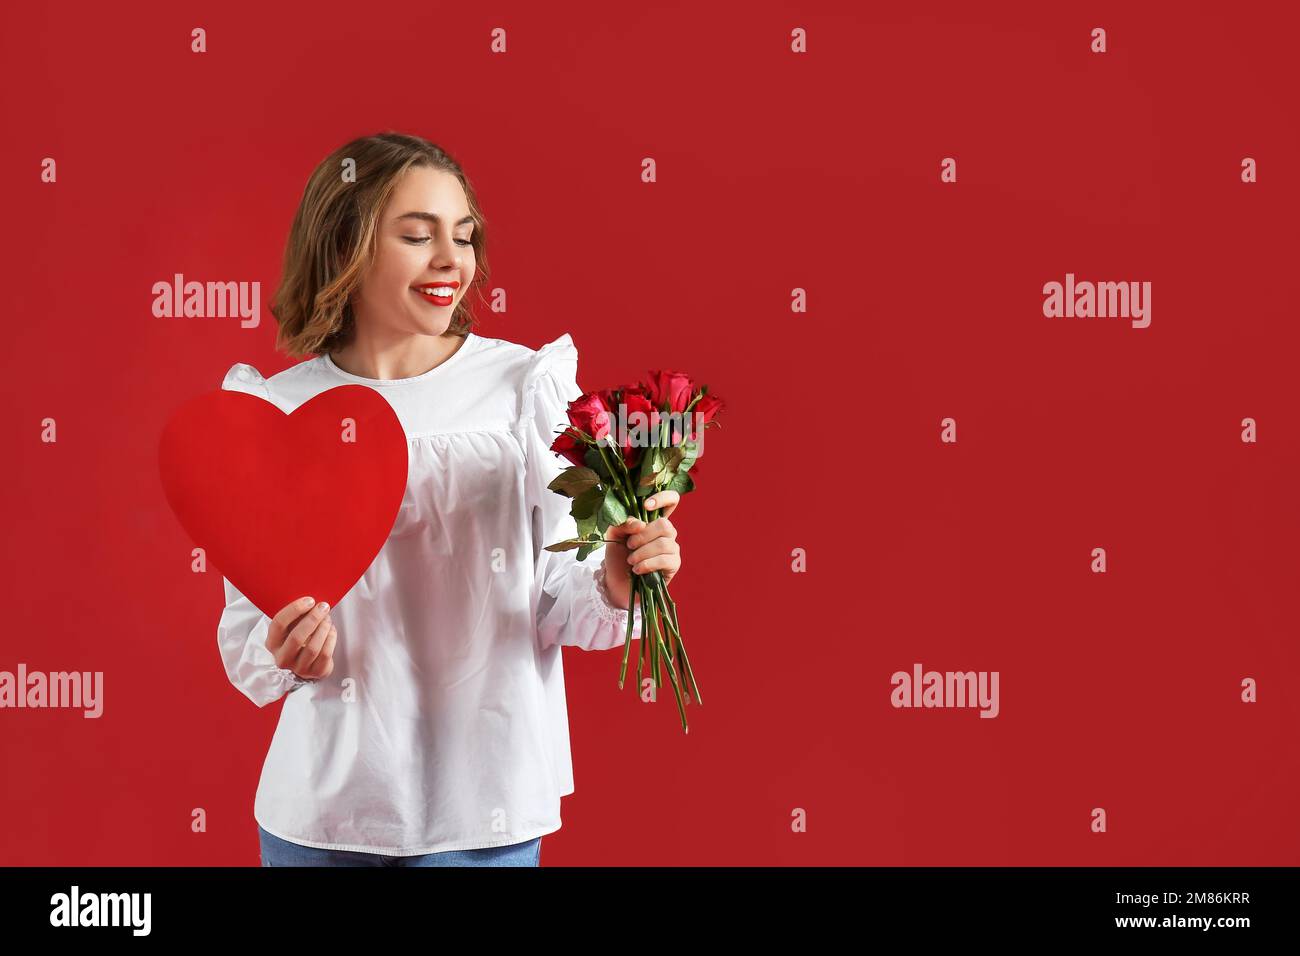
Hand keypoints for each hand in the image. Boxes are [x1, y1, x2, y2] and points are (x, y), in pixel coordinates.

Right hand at [266, 596, 336, 679]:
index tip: (310, 600)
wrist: (308, 662)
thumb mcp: (291, 628)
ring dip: (323, 628)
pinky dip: (331, 639)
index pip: (279, 624)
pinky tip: (331, 630)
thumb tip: (312, 601)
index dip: (295, 610)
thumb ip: (297, 616)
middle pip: (297, 637)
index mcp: (272, 643)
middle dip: (312, 619)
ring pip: (313, 647)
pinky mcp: (315, 673)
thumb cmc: (299, 638)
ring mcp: (299, 668)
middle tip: (323, 607)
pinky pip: (325, 654)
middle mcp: (282, 658)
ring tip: (327, 618)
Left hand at [602, 490, 682, 608]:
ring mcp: (672, 548)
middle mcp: (666, 532)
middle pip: (665, 525)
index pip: (671, 500)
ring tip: (631, 561)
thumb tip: (640, 524)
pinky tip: (637, 570)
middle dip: (643, 536)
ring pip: (664, 543)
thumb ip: (623, 523)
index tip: (646, 506)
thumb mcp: (613, 535)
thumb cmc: (618, 555)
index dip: (663, 498)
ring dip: (642, 553)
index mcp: (653, 520)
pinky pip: (665, 560)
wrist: (617, 582)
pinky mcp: (673, 564)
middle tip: (629, 546)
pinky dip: (648, 564)